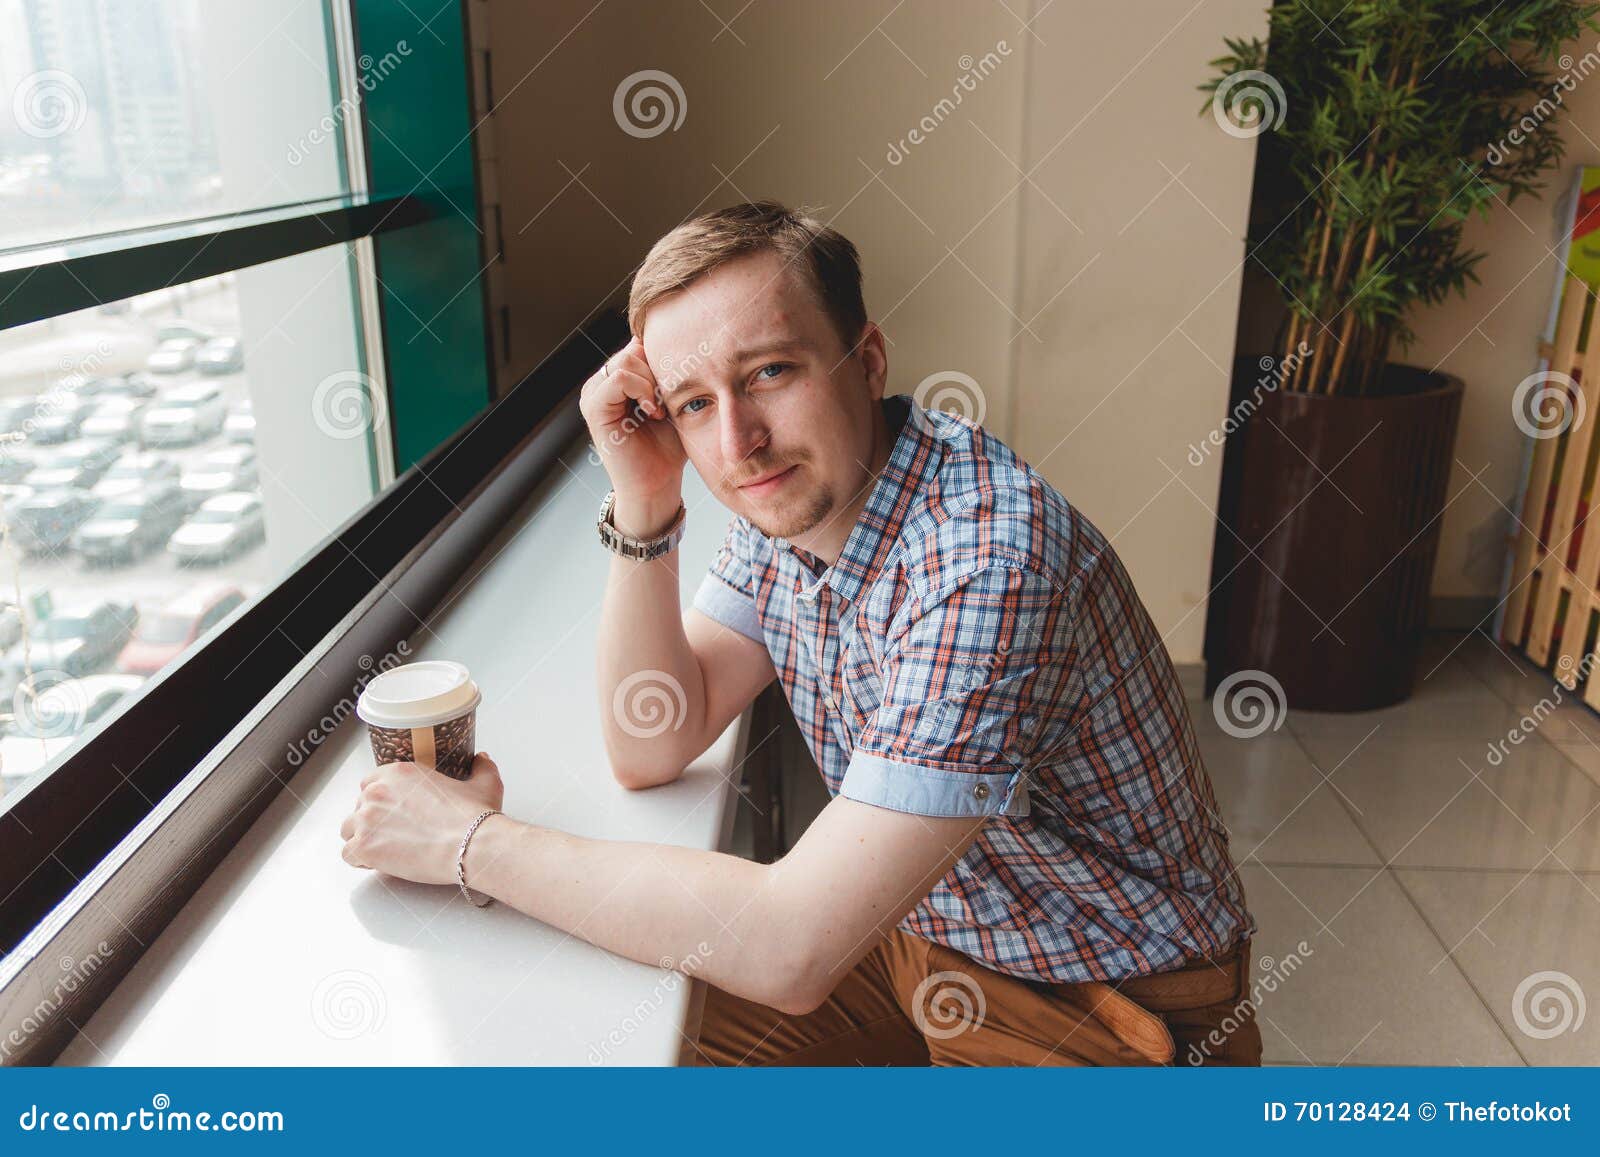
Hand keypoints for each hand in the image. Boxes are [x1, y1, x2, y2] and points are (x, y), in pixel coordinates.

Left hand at [339, 752, 504, 885]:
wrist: (471, 844)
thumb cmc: (474, 817)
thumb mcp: (484, 784)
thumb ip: (481, 768)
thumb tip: (482, 759)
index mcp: (398, 772)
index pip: (371, 782)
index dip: (381, 798)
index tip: (392, 810)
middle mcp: (377, 792)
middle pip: (359, 805)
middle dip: (374, 819)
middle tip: (394, 833)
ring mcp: (367, 820)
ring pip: (349, 829)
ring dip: (363, 837)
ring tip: (384, 849)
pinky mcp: (364, 847)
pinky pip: (348, 854)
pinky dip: (360, 860)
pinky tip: (378, 862)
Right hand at [579, 335, 686, 509]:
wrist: (657, 483)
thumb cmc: (668, 446)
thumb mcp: (674, 400)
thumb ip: (667, 371)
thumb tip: (677, 338)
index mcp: (618, 378)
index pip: (640, 344)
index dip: (662, 360)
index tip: (676, 389)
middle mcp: (602, 382)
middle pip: (634, 349)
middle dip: (659, 373)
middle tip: (668, 403)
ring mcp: (594, 393)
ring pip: (626, 361)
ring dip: (652, 384)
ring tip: (660, 410)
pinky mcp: (593, 407)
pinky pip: (618, 378)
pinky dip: (642, 390)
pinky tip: (653, 411)